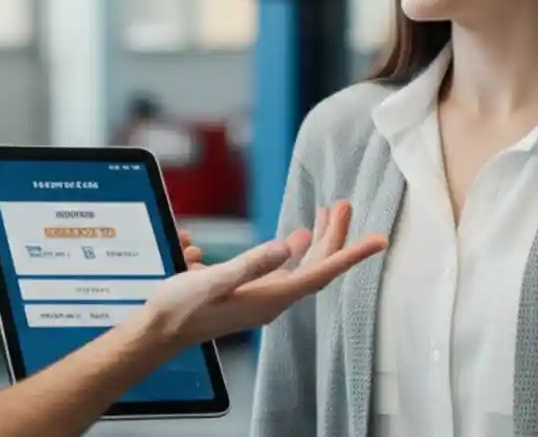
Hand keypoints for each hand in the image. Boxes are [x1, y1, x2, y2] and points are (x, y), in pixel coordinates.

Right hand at [142, 200, 386, 347]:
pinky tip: (287, 238)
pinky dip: (290, 251)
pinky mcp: (248, 295)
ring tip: (323, 215)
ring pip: (299, 267)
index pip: (322, 272)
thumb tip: (287, 247)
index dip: (352, 254)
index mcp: (271, 297)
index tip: (379, 240)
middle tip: (342, 205)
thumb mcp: (215, 280)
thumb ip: (251, 263)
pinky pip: (279, 270)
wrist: (158, 332)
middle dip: (333, 235)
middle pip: (315, 265)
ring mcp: (261, 298)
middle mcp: (272, 300)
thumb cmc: (182, 308)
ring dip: (315, 241)